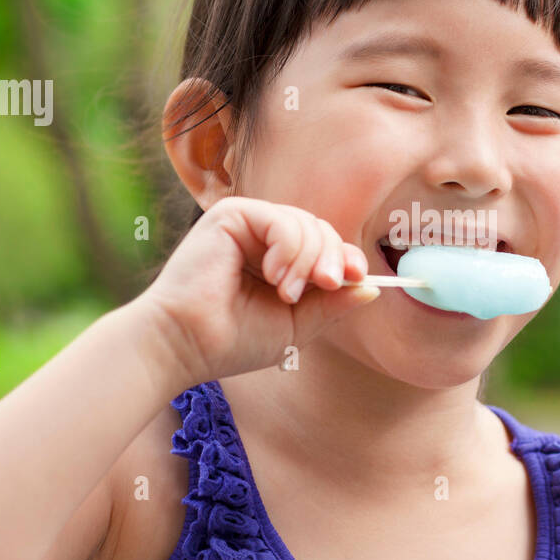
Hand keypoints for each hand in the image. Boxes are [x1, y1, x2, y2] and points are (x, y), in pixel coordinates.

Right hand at [132, 196, 377, 386]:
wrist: (187, 344)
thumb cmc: (233, 341)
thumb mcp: (297, 325)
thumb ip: (331, 305)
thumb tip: (372, 288)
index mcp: (275, 261)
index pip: (324, 247)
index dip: (347, 259)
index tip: (358, 278)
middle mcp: (261, 239)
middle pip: (320, 231)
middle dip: (332, 259)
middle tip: (326, 285)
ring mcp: (246, 224)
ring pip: (305, 224)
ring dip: (307, 261)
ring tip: (284, 292)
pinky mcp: (231, 214)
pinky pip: (281, 219)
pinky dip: (288, 248)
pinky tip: (273, 275)